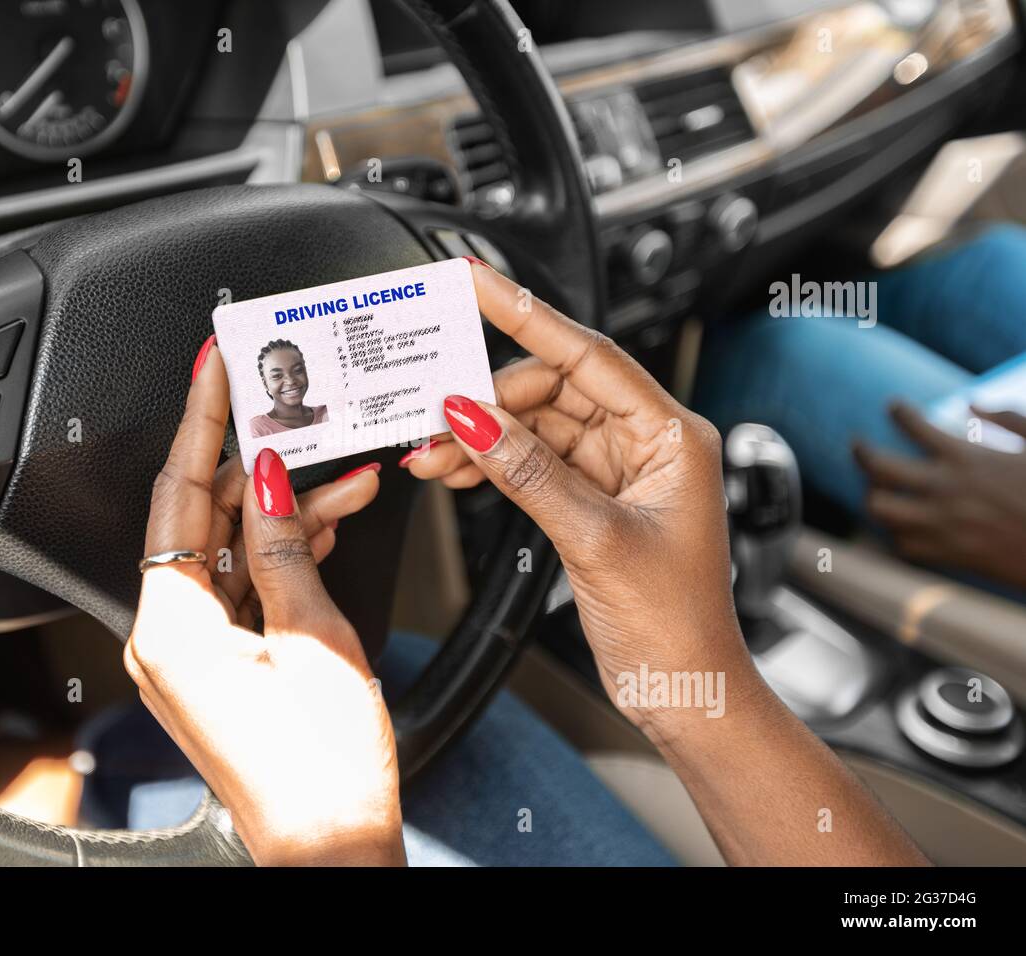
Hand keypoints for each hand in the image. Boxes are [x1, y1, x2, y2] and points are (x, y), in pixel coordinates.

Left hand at [123, 340, 403, 865]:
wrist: (332, 843)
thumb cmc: (322, 768)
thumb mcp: (314, 636)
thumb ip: (285, 547)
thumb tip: (271, 479)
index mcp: (171, 626)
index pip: (179, 493)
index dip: (201, 420)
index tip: (214, 366)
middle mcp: (166, 635)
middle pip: (204, 515)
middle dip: (257, 460)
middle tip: (289, 406)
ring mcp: (192, 649)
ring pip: (231, 546)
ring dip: (286, 507)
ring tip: (343, 471)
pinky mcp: (220, 659)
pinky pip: (244, 582)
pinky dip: (283, 550)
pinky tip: (328, 518)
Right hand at [405, 263, 747, 739]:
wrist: (684, 689)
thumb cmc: (675, 623)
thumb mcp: (595, 539)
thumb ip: (528, 472)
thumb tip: (472, 417)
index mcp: (671, 434)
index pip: (589, 354)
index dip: (527, 315)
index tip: (479, 282)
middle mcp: (646, 442)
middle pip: (553, 388)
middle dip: (488, 399)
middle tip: (433, 411)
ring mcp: (618, 471)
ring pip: (535, 427)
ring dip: (481, 436)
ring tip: (431, 452)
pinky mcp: (592, 499)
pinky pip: (532, 463)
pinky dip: (493, 465)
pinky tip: (457, 469)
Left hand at [855, 403, 1025, 590]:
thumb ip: (1008, 419)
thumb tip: (972, 403)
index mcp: (967, 459)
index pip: (914, 425)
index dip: (898, 411)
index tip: (894, 406)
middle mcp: (945, 490)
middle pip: (877, 467)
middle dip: (861, 450)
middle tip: (858, 444)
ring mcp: (941, 524)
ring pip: (879, 508)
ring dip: (875, 495)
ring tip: (879, 487)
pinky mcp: (947, 554)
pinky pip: (902, 543)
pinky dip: (897, 531)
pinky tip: (904, 522)